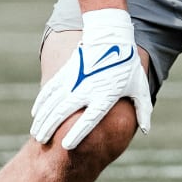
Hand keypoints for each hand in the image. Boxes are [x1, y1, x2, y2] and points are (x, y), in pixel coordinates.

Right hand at [30, 8, 153, 148]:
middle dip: (50, 128)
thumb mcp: (139, 87)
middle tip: (43, 142)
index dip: (77, 133)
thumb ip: (143, 110)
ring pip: (53, 103)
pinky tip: (36, 113)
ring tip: (37, 133)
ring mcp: (74, 80)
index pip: (89, 119)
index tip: (66, 146)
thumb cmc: (127, 64)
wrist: (111, 36)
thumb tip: (145, 131)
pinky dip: (41, 102)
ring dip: (42, 118)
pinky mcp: (66, 71)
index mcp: (105, 95)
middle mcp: (87, 89)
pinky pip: (50, 90)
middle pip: (63, 113)